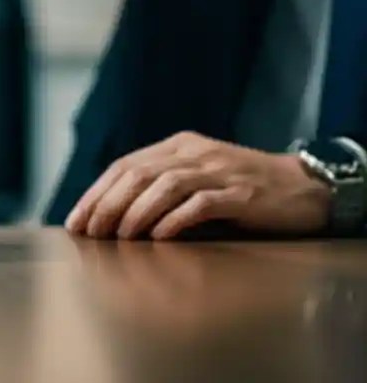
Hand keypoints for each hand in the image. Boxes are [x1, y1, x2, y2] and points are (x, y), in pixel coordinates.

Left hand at [65, 132, 330, 239]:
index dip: (96, 194)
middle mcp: (196, 152)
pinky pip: (202, 203)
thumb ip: (160, 188)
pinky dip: (176, 220)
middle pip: (138, 173)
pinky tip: (159, 237)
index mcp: (179, 145)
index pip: (124, 165)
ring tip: (120, 237)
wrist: (306, 188)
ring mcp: (220, 170)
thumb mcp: (197, 178)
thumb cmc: (243, 190)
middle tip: (91, 233)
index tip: (76, 222)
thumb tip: (109, 219)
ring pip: (166, 185)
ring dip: (137, 212)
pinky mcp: (243, 192)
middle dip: (108, 205)